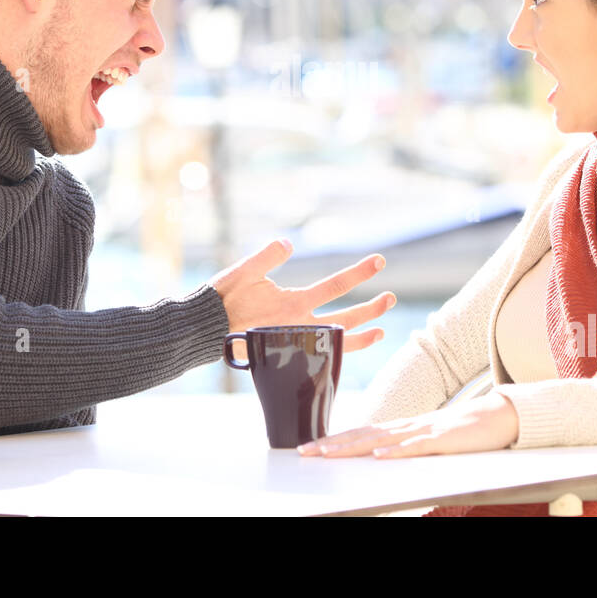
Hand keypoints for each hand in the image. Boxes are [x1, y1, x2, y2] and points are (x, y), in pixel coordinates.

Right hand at [211, 238, 393, 353]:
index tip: (380, 262)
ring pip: (337, 342)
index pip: (336, 286)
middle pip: (346, 318)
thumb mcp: (244, 271)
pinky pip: (320, 354)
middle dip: (371, 308)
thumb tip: (288, 243)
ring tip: (381, 330)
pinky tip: (346, 348)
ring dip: (361, 335)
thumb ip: (267, 256)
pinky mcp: (286, 350)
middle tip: (391, 298)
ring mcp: (295, 341)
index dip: (359, 273)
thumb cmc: (223, 299)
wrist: (205, 330)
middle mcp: (300, 325)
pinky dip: (337, 352)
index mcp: (294, 304)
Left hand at [297, 390, 519, 457]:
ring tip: (328, 454)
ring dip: (353, 447)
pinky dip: (397, 451)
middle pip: (362, 434)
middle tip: (304, 452)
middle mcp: (407, 425)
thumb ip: (405, 447)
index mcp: (401, 427)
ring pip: (382, 439)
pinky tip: (379, 456)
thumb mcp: (427, 440)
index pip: (360, 433)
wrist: (498, 416)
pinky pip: (417, 446)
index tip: (309, 448)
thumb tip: (377, 458)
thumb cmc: (462, 432)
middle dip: (332, 444)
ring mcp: (424, 430)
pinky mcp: (443, 439)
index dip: (334, 440)